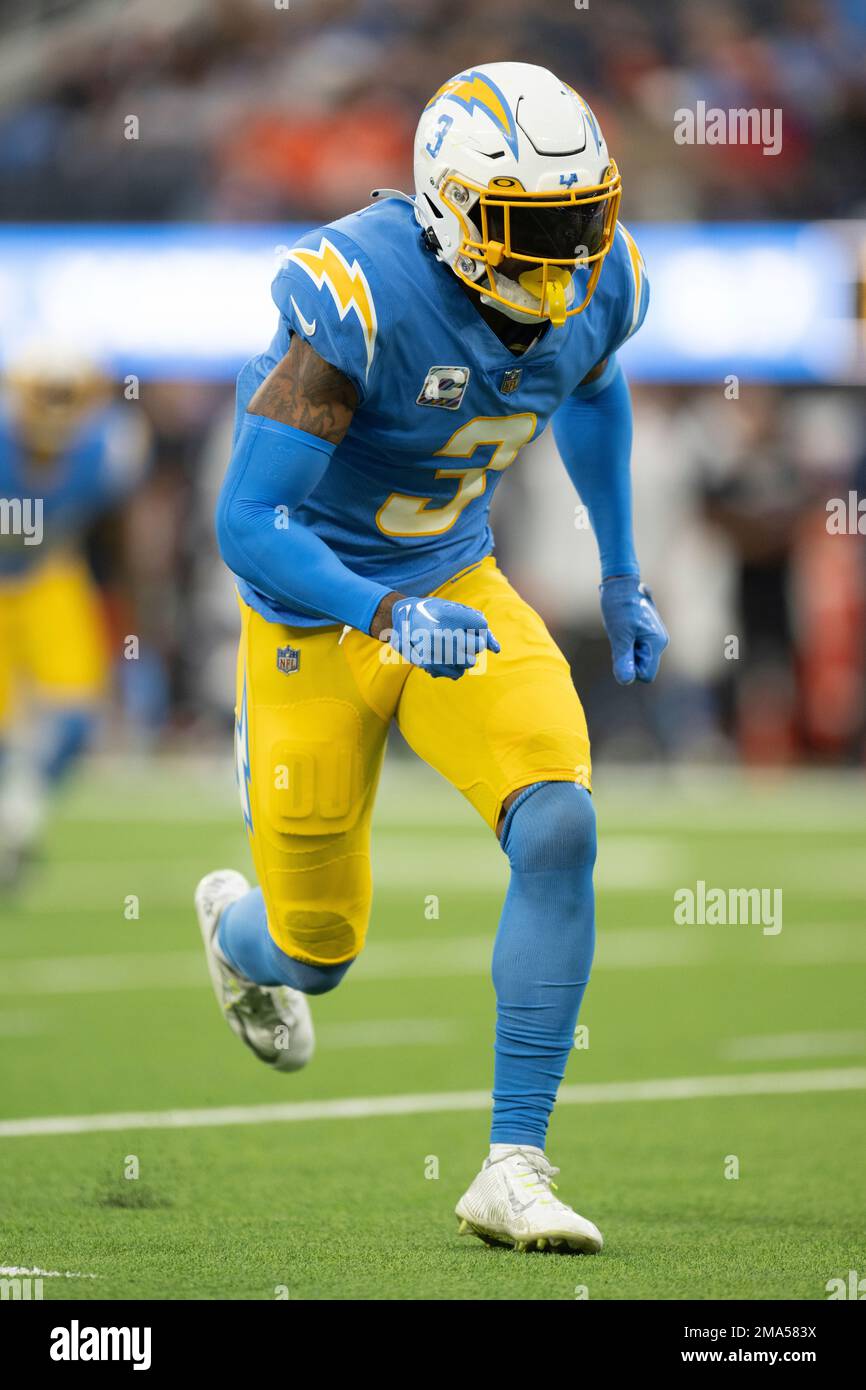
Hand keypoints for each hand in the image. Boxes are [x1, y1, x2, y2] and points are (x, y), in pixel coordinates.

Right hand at [382, 595, 499, 678]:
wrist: (402, 616)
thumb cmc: (435, 611)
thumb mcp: (456, 609)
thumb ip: (480, 626)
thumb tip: (497, 650)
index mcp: (448, 613)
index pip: (481, 623)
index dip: (477, 626)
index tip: (467, 624)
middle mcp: (441, 633)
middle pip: (478, 645)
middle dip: (473, 642)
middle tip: (458, 636)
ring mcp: (435, 652)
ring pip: (469, 662)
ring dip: (464, 655)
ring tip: (448, 645)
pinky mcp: (430, 665)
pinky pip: (457, 674)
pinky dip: (454, 667)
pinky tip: (443, 656)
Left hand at [600, 575, 668, 684]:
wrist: (620, 583)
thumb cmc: (619, 607)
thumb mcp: (619, 635)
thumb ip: (623, 658)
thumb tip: (625, 681)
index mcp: (657, 643)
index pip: (646, 675)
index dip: (631, 668)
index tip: (622, 649)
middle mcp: (661, 641)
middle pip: (642, 666)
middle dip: (628, 656)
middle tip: (621, 635)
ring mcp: (655, 636)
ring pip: (638, 656)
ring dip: (626, 646)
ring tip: (622, 628)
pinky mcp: (648, 631)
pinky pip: (636, 646)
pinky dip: (627, 639)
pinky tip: (623, 624)